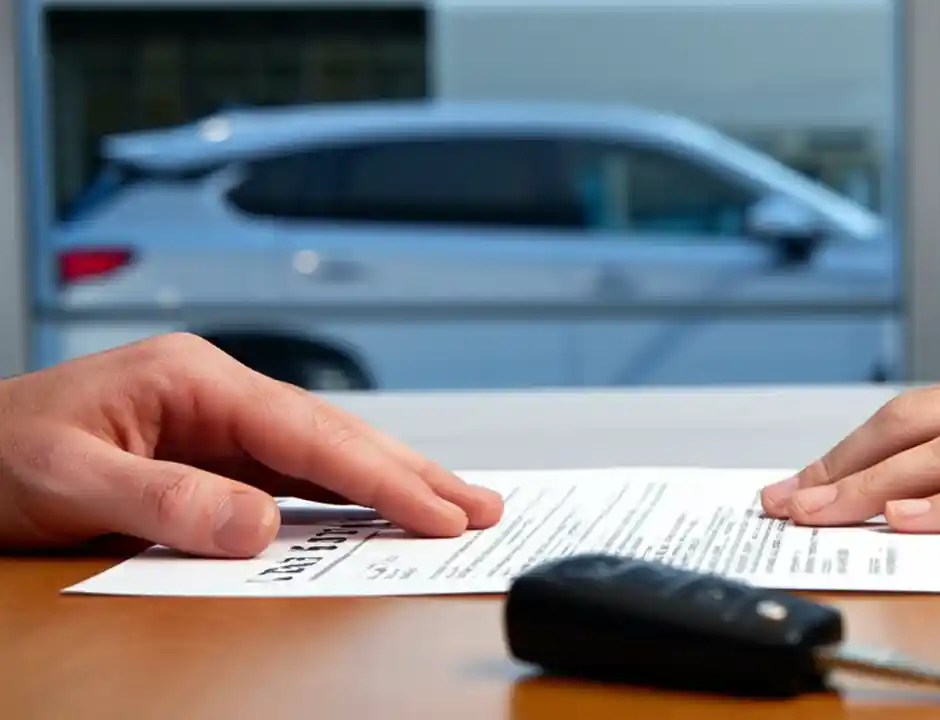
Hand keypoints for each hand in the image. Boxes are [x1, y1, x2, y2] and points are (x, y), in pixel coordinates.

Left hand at [0, 333, 501, 556]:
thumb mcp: (66, 479)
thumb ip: (162, 499)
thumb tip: (256, 527)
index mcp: (192, 379)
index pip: (306, 432)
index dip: (378, 475)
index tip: (435, 511)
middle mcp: (217, 393)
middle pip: (334, 434)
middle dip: (411, 472)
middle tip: (480, 507)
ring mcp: (219, 422)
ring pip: (326, 451)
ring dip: (392, 481)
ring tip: (455, 506)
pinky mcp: (214, 454)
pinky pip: (296, 475)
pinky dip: (348, 494)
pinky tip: (381, 509)